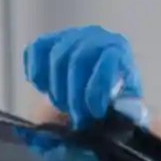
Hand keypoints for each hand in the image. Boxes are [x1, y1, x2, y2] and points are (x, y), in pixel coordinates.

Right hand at [17, 25, 150, 160]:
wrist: (96, 103)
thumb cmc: (111, 110)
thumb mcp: (123, 117)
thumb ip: (119, 122)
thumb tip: (116, 123)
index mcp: (120, 53)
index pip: (108, 60)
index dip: (97, 88)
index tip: (94, 113)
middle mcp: (97, 38)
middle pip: (77, 59)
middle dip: (73, 94)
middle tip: (76, 118)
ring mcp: (72, 37)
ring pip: (56, 57)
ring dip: (57, 89)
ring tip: (63, 107)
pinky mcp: (49, 42)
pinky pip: (36, 52)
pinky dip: (37, 73)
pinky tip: (44, 88)